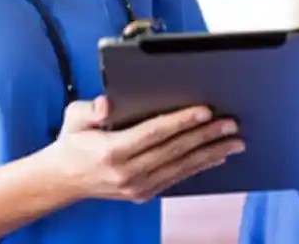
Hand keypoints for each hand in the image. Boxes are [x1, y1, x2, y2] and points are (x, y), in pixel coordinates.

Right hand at [47, 97, 243, 203]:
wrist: (64, 180)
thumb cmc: (73, 142)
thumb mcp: (74, 118)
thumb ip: (90, 109)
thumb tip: (106, 104)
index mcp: (111, 151)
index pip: (154, 133)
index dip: (181, 121)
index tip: (205, 111)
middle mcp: (127, 173)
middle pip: (174, 150)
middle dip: (206, 136)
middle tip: (231, 124)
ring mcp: (137, 187)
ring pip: (181, 167)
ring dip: (210, 153)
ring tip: (234, 142)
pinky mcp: (144, 194)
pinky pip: (177, 178)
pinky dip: (199, 166)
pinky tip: (216, 157)